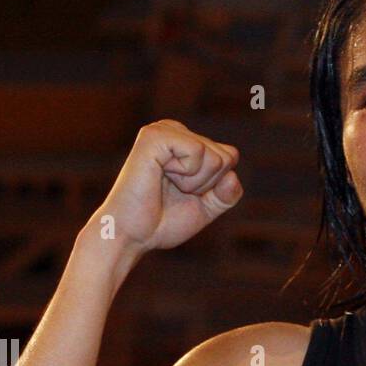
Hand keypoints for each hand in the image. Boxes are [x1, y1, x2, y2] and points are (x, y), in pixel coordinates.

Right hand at [93, 119, 242, 253]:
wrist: (133, 235)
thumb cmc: (163, 222)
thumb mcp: (206, 209)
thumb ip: (227, 195)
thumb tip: (233, 175)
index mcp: (186, 142)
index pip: (229, 156)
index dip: (215, 186)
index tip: (186, 194)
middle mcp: (175, 130)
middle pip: (225, 157)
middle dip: (206, 185)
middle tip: (175, 192)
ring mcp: (163, 130)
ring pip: (214, 156)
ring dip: (195, 183)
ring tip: (165, 185)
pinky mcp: (155, 136)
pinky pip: (198, 151)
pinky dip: (186, 175)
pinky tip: (161, 176)